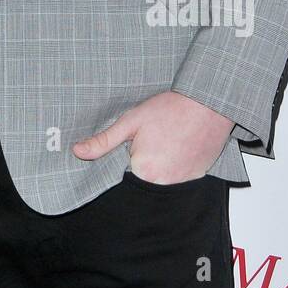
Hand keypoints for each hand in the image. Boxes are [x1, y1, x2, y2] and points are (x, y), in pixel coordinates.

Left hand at [72, 90, 233, 183]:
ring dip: (160, 164)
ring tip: (166, 140)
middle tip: (152, 139)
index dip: (125, 158)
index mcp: (145, 171)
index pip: (123, 175)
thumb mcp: (131, 121)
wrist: (209, 104)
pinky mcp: (198, 177)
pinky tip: (178, 145)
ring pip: (161, 179)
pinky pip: (179, 177)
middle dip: (143, 162)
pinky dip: (176, 165)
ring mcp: (183, 182)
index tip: (133, 144)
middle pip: (143, 178)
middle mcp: (164, 183)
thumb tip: (78, 152)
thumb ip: (104, 141)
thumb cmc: (170, 109)